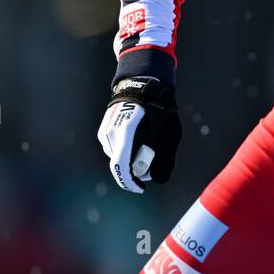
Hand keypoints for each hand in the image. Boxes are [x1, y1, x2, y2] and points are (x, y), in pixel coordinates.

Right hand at [97, 77, 181, 193]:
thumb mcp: (170, 131)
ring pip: (118, 157)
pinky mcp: (104, 132)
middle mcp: (111, 133)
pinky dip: (126, 151)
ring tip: (147, 145)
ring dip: (131, 160)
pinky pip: (115, 149)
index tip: (141, 188)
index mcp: (126, 131)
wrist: (141, 84)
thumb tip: (158, 179)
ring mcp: (105, 132)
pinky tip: (137, 139)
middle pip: (121, 164)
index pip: (121, 165)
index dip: (129, 182)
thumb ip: (166, 156)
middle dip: (136, 171)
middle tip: (152, 164)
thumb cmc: (159, 107)